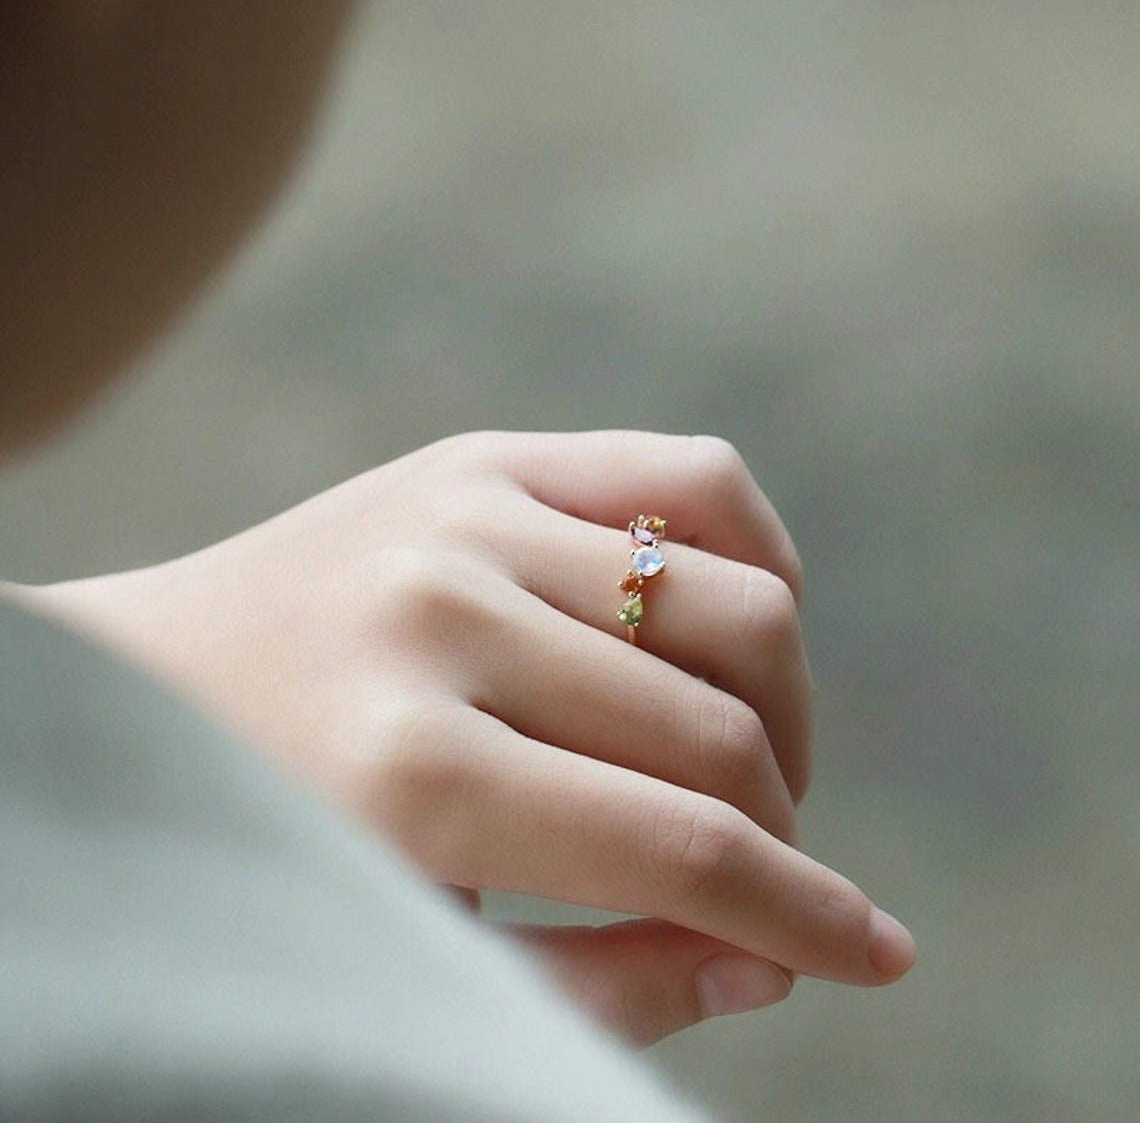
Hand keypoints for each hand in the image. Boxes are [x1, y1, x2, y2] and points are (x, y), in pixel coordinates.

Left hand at [27, 431, 913, 1043]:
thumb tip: (769, 963)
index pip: (681, 849)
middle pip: (719, 730)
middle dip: (782, 823)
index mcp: (408, 772)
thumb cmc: (278, 840)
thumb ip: (603, 982)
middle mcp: (446, 614)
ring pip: (740, 603)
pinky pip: (697, 480)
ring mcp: (469, 510)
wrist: (151, 688)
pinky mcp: (485, 458)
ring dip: (784, 706)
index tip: (871, 952)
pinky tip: (735, 632)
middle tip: (755, 858)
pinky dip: (760, 557)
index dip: (803, 915)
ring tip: (741, 759)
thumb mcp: (419, 950)